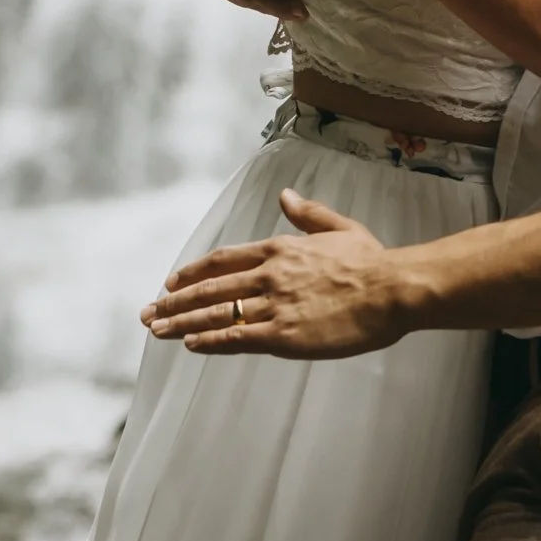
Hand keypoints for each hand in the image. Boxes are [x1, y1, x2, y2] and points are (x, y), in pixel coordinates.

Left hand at [143, 194, 406, 357]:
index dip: (192, 273)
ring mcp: (274, 306)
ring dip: (182, 323)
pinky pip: (237, 338)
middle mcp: (269, 275)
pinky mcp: (284, 335)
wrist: (392, 290)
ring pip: (217, 314)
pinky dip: (211, 340)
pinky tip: (191, 344)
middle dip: (174, 302)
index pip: (223, 260)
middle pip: (210, 289)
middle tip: (148, 312)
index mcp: (279, 249)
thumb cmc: (371, 262)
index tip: (170, 283)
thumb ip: (307, 214)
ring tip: (156, 330)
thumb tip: (285, 195)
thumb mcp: (339, 227)